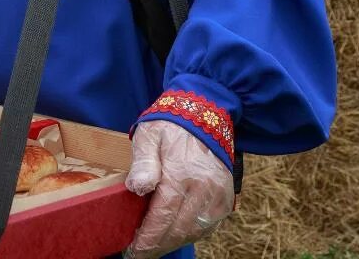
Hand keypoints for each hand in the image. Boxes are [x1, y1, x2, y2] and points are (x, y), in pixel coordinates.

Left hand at [123, 120, 234, 257]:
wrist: (204, 114)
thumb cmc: (170, 127)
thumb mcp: (149, 136)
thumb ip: (143, 162)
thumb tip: (138, 187)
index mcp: (181, 174)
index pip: (163, 216)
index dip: (148, 238)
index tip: (133, 250)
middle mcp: (203, 188)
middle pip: (178, 229)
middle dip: (157, 245)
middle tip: (139, 253)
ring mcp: (217, 194)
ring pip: (194, 231)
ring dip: (173, 243)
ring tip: (155, 247)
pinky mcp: (225, 198)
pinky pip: (208, 226)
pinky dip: (191, 235)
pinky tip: (176, 236)